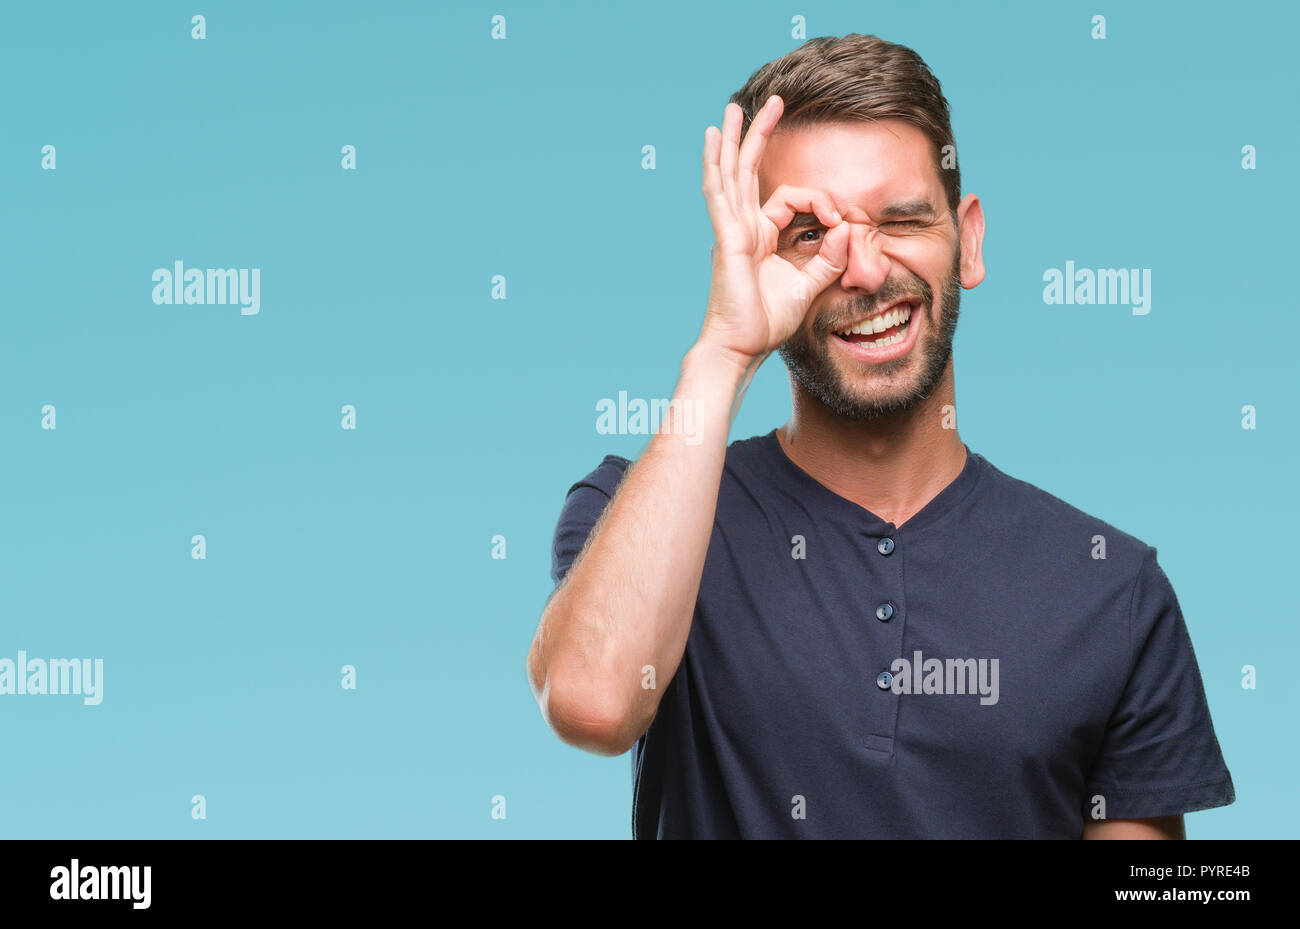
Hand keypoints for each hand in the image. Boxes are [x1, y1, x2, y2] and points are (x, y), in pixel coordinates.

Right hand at [698, 95, 849, 365]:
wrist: (743, 346)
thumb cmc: (768, 322)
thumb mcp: (809, 285)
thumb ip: (829, 258)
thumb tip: (847, 229)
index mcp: (762, 238)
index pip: (792, 199)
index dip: (822, 201)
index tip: (842, 220)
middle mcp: (744, 228)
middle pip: (750, 170)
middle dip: (760, 134)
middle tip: (773, 102)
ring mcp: (732, 230)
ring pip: (732, 173)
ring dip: (736, 138)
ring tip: (734, 106)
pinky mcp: (726, 237)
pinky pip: (719, 193)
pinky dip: (715, 163)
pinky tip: (713, 138)